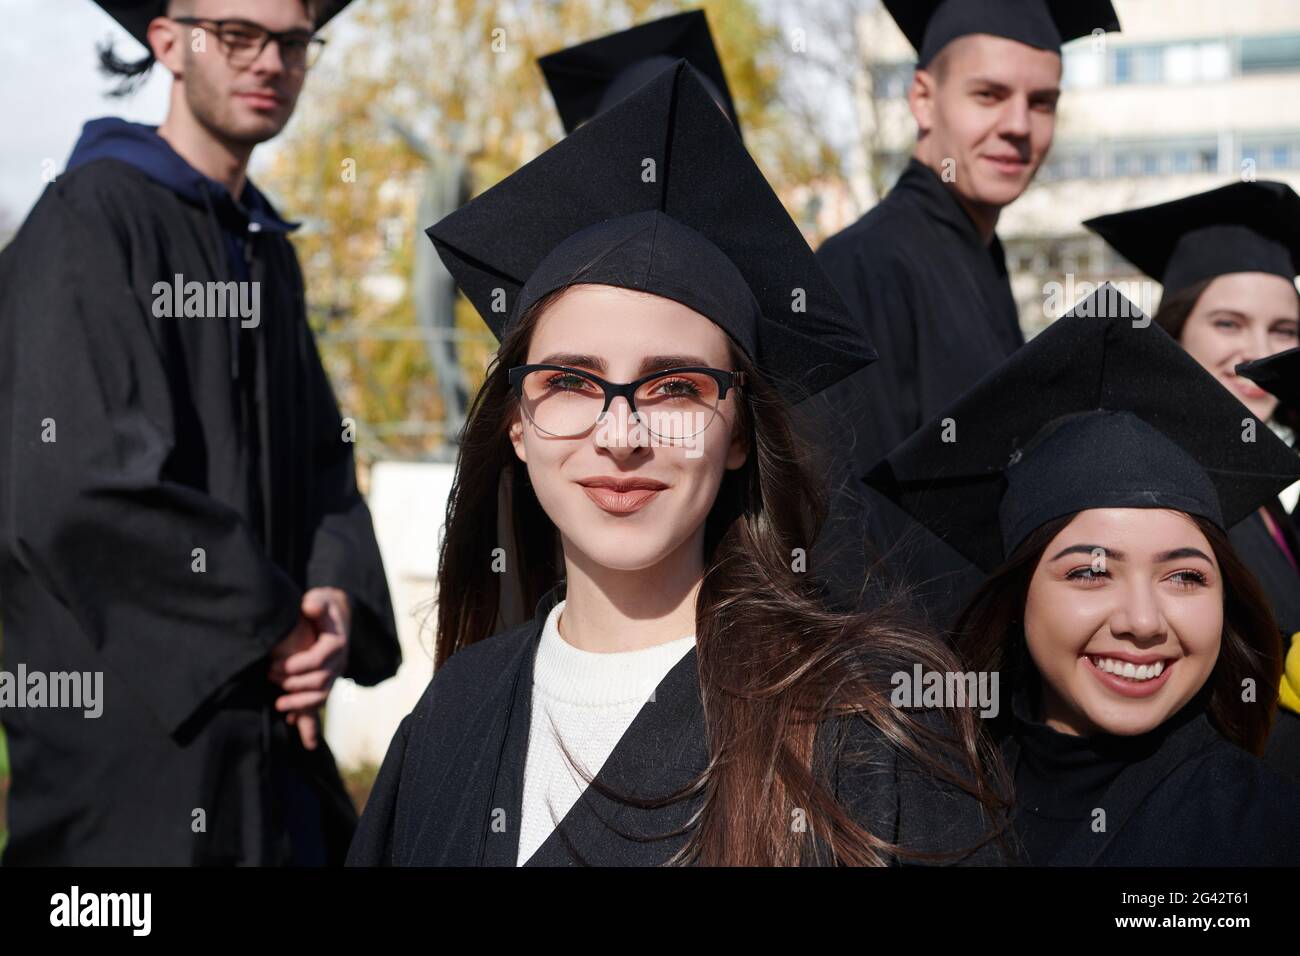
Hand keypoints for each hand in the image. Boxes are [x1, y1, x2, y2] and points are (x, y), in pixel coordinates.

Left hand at [268, 588, 350, 749]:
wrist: (335, 615)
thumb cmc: (323, 606)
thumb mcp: (319, 598)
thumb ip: (315, 602)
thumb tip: (309, 607)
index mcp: (337, 642)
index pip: (318, 660)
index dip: (296, 665)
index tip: (275, 663)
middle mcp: (339, 660)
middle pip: (320, 681)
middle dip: (293, 683)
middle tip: (269, 676)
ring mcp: (335, 673)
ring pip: (322, 695)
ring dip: (300, 703)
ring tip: (278, 704)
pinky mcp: (328, 680)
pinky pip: (320, 700)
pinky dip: (306, 712)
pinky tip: (290, 718)